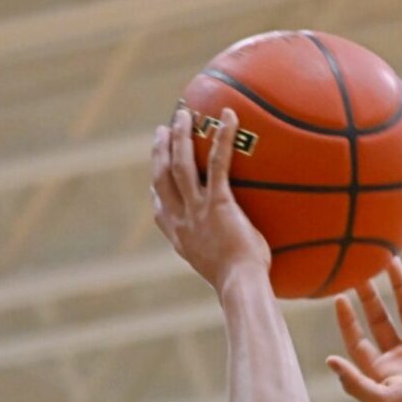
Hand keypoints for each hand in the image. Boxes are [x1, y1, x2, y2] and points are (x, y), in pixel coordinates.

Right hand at [150, 108, 270, 290]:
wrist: (240, 286)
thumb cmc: (242, 286)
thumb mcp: (226, 274)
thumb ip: (226, 259)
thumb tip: (246, 259)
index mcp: (181, 240)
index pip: (160, 211)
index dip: (155, 192)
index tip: (154, 179)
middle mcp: (182, 221)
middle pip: (161, 178)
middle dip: (159, 151)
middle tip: (163, 130)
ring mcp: (197, 210)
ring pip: (179, 164)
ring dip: (180, 136)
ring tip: (184, 114)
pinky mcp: (217, 203)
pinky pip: (218, 163)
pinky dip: (222, 137)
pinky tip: (229, 116)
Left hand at [326, 259, 401, 401]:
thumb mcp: (382, 400)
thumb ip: (354, 382)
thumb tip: (329, 360)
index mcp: (382, 371)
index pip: (358, 341)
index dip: (347, 321)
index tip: (338, 297)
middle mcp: (400, 356)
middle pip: (379, 320)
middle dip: (368, 296)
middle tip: (358, 270)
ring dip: (398, 285)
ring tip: (390, 260)